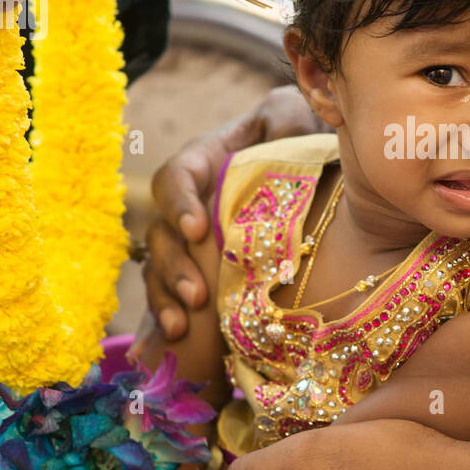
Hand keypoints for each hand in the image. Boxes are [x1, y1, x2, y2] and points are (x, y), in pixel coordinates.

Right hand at [144, 84, 326, 339]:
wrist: (309, 169)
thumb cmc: (296, 136)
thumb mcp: (290, 118)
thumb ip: (282, 120)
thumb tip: (279, 130)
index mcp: (201, 164)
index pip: (175, 179)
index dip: (179, 203)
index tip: (198, 227)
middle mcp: (187, 206)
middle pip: (162, 236)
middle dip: (174, 268)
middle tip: (197, 295)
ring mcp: (189, 245)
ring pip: (161, 273)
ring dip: (166, 301)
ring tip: (181, 329)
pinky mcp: (200, 276)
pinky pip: (173, 301)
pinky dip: (163, 326)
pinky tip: (160, 352)